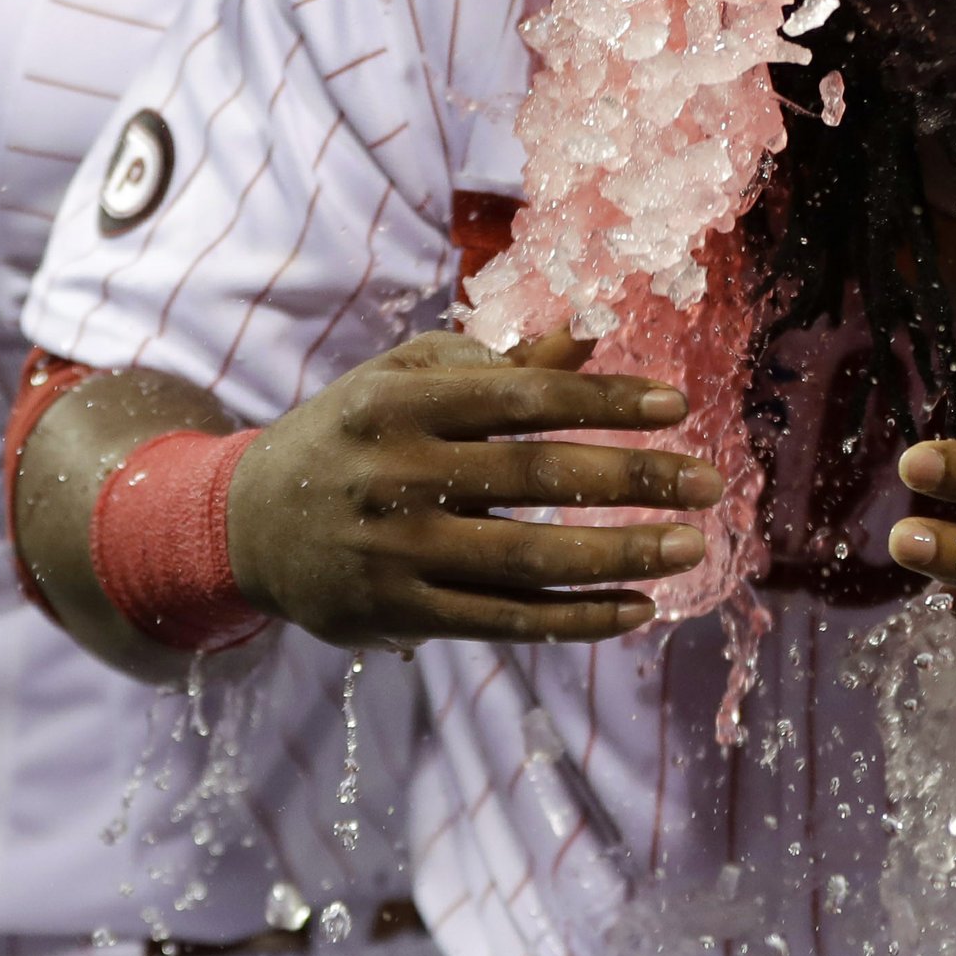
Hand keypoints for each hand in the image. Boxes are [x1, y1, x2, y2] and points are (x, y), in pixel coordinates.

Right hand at [227, 330, 722, 647]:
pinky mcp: (399, 614)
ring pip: (528, 560)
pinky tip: (637, 608)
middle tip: (708, 482)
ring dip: (620, 555)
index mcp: (401, 402)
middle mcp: (397, 475)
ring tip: (689, 547)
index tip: (677, 406)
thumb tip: (587, 333)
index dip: (604, 401)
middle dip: (633, 479)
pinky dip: (576, 618)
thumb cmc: (351, 434)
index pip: (521, 398)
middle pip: (536, 479)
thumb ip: (494, 363)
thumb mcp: (405, 380)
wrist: (246, 524)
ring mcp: (396, 552)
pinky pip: (505, 621)